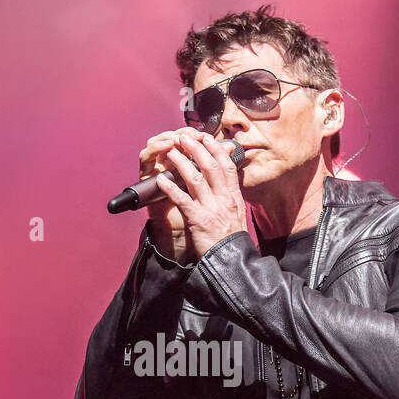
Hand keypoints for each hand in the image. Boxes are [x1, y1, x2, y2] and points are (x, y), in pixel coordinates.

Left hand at [155, 130, 248, 261]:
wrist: (231, 260)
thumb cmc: (231, 238)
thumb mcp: (237, 212)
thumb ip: (231, 195)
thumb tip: (228, 179)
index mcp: (233, 196)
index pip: (227, 165)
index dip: (216, 149)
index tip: (207, 138)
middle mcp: (223, 198)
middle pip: (210, 166)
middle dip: (196, 148)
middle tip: (184, 138)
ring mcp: (211, 208)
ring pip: (195, 178)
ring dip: (181, 162)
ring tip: (171, 152)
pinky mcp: (198, 220)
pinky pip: (182, 199)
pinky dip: (170, 187)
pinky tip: (161, 179)